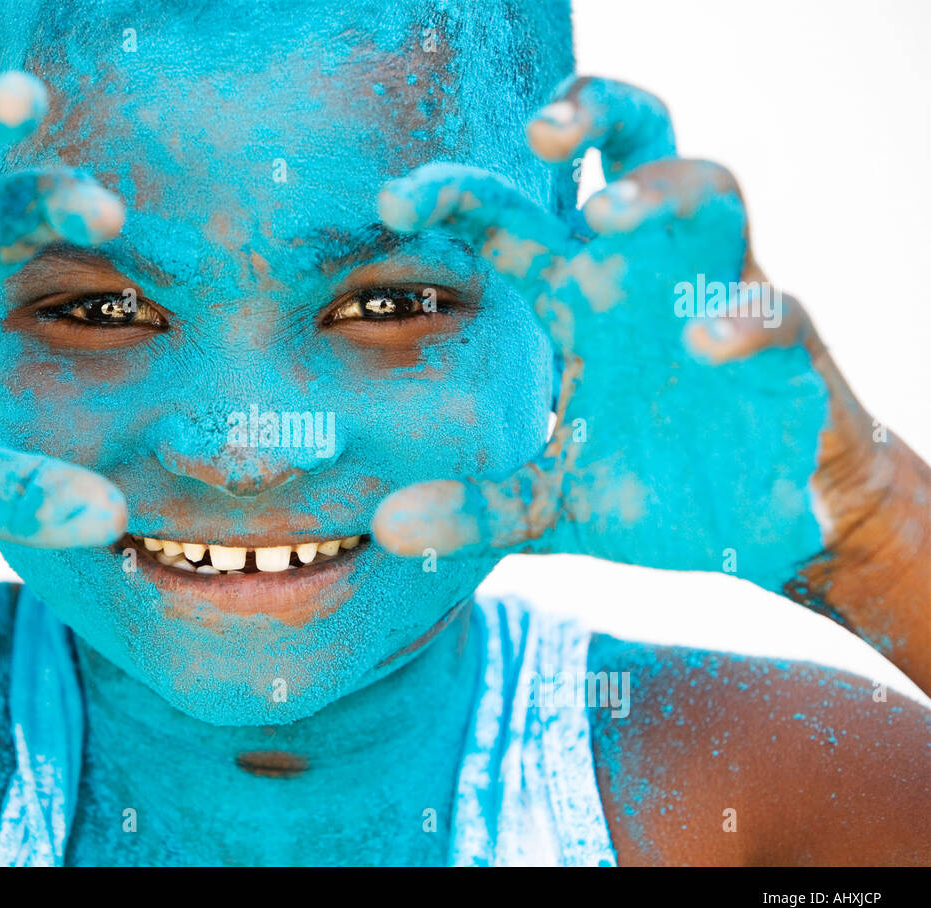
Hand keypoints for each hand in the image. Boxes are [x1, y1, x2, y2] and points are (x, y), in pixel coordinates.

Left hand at [371, 76, 885, 588]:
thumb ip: (479, 507)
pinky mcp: (790, 351)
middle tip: (538, 132)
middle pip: (631, 145)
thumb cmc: (659, 487)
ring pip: (710, 192)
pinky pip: (776, 310)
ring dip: (660, 192)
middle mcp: (645, 278)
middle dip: (593, 111)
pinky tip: (702, 342)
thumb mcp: (554, 505)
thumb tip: (386, 527)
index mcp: (580, 297)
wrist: (771, 527)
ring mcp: (721, 299)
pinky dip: (743, 320)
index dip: (456, 196)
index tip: (392, 204)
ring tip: (603, 217)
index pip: (513, 220)